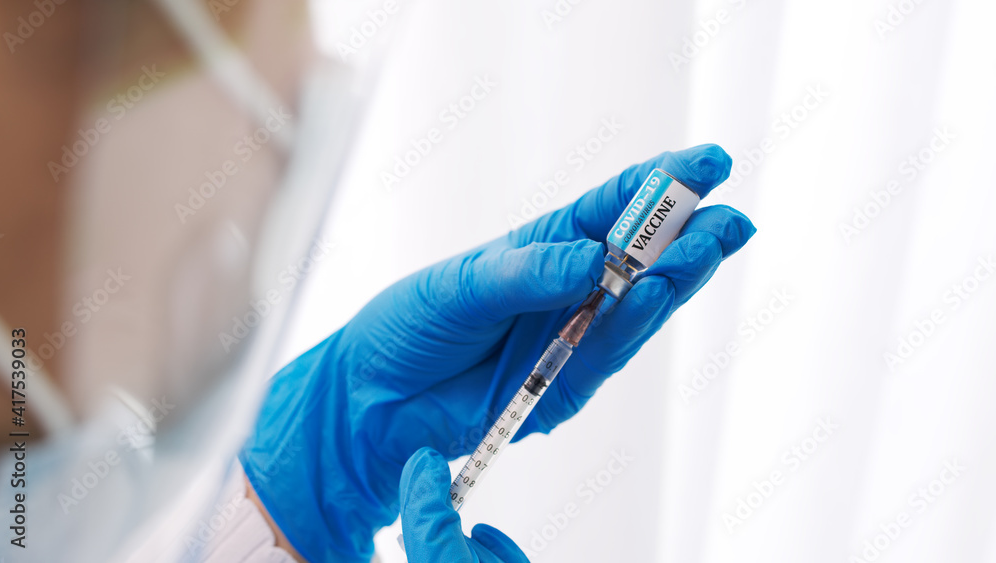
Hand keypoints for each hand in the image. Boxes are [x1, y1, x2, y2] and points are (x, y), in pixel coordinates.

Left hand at [240, 144, 755, 561]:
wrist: (373, 400)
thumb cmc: (409, 327)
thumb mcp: (460, 286)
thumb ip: (526, 273)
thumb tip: (592, 260)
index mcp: (546, 247)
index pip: (613, 209)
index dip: (661, 185)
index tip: (708, 165)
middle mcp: (571, 289)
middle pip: (644, 257)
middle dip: (690, 234)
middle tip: (731, 217)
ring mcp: (574, 338)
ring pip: (641, 305)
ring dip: (678, 275)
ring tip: (713, 244)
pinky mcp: (568, 387)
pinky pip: (611, 352)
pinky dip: (638, 323)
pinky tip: (663, 291)